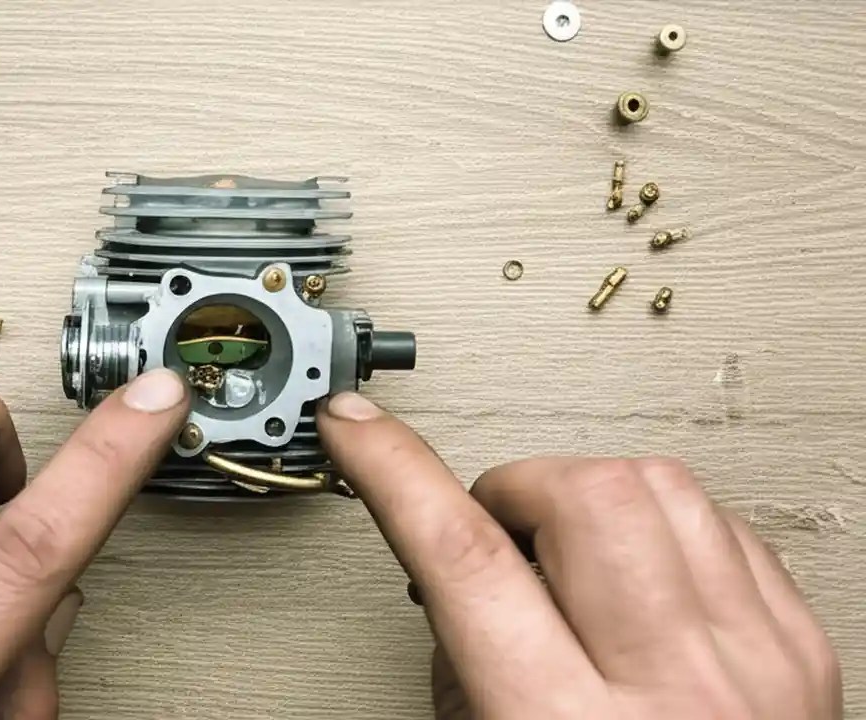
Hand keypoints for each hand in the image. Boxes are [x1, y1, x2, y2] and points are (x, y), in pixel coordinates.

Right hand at [318, 393, 841, 719]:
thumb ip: (464, 663)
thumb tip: (458, 561)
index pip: (466, 560)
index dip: (397, 474)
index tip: (359, 430)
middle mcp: (672, 694)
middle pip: (581, 498)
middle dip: (516, 488)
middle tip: (499, 530)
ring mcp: (753, 664)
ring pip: (659, 487)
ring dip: (591, 499)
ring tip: (572, 555)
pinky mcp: (800, 650)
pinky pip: (722, 524)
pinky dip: (663, 528)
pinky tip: (640, 574)